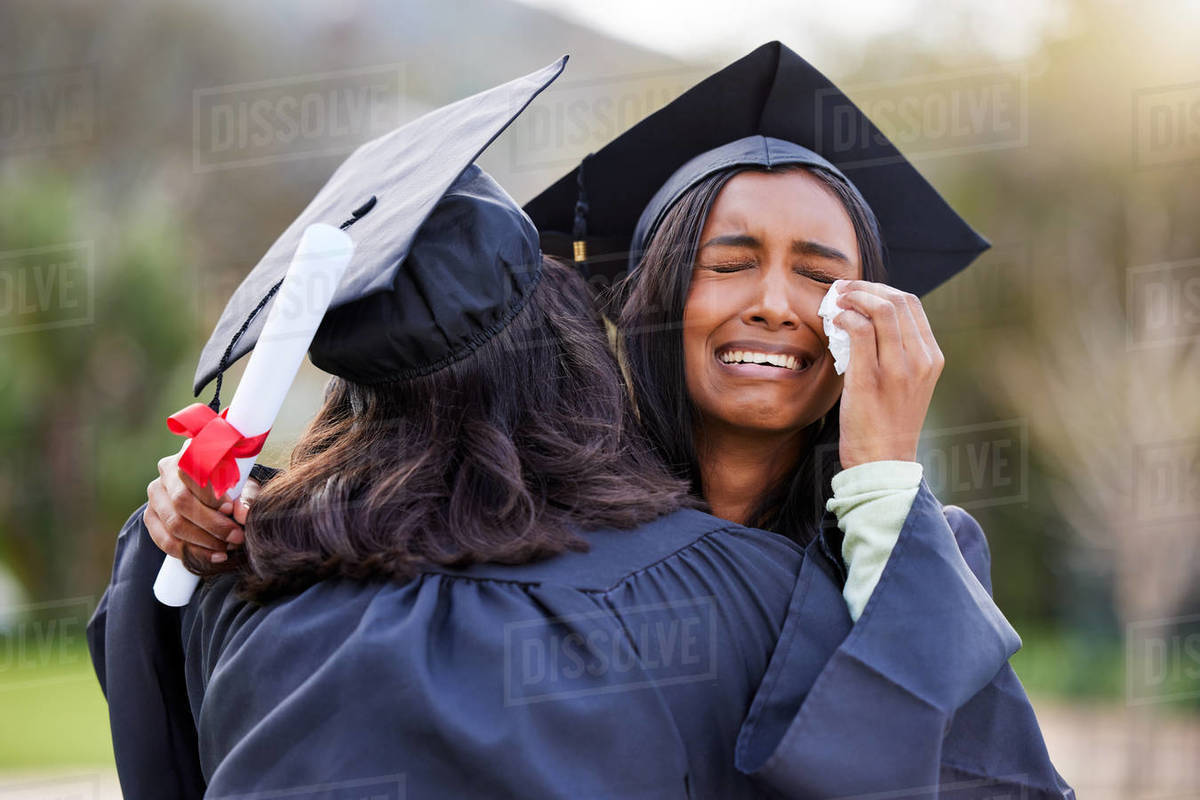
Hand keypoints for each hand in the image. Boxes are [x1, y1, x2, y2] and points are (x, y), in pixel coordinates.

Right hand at [143, 449, 261, 563]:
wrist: (212, 492)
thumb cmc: (232, 484)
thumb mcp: (245, 485)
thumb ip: (247, 497)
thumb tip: (243, 515)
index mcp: (190, 452)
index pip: (193, 472)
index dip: (211, 494)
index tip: (230, 510)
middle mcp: (167, 470)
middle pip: (182, 501)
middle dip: (212, 525)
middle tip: (236, 537)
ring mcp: (155, 494)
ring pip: (173, 523)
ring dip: (203, 542)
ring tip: (226, 548)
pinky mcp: (150, 516)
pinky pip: (164, 540)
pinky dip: (189, 552)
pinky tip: (211, 556)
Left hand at [831, 279, 943, 468]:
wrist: (883, 464)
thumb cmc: (887, 424)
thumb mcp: (905, 385)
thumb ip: (896, 353)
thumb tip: (865, 320)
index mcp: (932, 358)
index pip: (912, 305)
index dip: (882, 289)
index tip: (859, 291)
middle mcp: (921, 360)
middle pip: (898, 300)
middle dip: (866, 287)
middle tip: (843, 290)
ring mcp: (898, 369)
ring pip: (881, 310)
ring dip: (853, 297)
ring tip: (835, 302)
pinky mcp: (871, 379)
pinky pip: (859, 331)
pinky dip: (844, 317)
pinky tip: (833, 322)